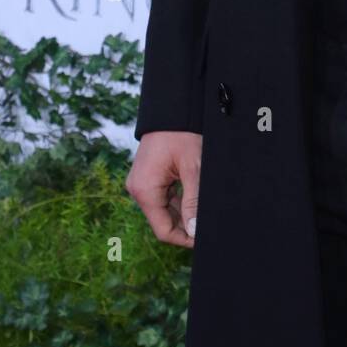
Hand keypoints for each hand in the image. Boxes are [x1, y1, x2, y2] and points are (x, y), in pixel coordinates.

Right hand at [126, 131, 201, 246]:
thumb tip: (194, 231)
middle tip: (208, 225)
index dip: (184, 238)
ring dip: (184, 212)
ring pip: (164, 209)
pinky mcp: (148, 177)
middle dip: (185, 225)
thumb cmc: (182, 134)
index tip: (203, 238)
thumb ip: (193, 201)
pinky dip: (179, 200)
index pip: (163, 230)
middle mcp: (138, 189)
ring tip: (204, 211)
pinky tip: (195, 198)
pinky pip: (163, 197)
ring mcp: (142, 183)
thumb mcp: (193, 168)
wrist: (172, 108)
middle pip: (163, 220)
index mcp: (145, 191)